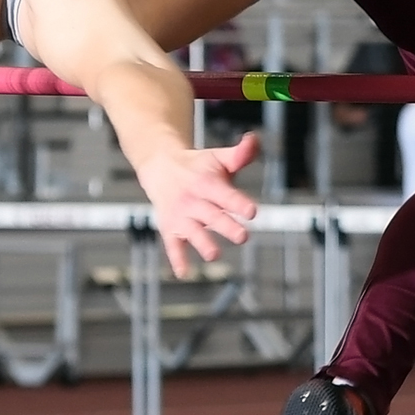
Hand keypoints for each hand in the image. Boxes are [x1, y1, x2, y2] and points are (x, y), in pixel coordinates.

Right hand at [133, 132, 260, 277]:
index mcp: (206, 182)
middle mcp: (192, 200)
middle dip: (226, 226)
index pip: (224, 194)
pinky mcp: (170, 229)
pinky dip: (176, 259)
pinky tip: (183, 273)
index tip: (252, 212)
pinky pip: (172, 245)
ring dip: (202, 243)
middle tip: (243, 237)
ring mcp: (181, 216)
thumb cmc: (197, 166)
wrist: (160, 167)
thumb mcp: (218, 157)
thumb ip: (239, 154)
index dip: (238, 202)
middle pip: (211, 215)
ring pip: (192, 231)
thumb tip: (254, 141)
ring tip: (214, 254)